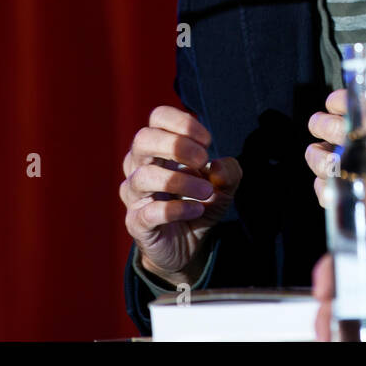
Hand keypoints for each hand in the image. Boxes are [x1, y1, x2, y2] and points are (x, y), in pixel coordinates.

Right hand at [120, 105, 241, 284]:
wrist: (184, 248)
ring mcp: (135, 195)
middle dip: (178, 145)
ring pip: (145, 176)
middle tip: (203, 159)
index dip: (183, 123)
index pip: (158, 118)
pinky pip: (150, 211)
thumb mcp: (223, 188)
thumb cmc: (198, 205)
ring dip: (182, 180)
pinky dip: (177, 209)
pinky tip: (196, 209)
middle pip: (144, 139)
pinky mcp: (136, 222)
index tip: (207, 141)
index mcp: (157, 149)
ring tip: (205, 191)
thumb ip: (230, 173)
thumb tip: (218, 167)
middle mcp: (139, 166)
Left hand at [306, 89, 365, 240]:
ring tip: (317, 152)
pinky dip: (322, 185)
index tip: (333, 105)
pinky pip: (326, 192)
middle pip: (328, 127)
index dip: (335, 101)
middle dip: (319, 123)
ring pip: (321, 160)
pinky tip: (328, 180)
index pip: (347, 102)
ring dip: (316, 154)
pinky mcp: (360, 202)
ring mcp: (364, 177)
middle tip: (319, 124)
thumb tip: (362, 111)